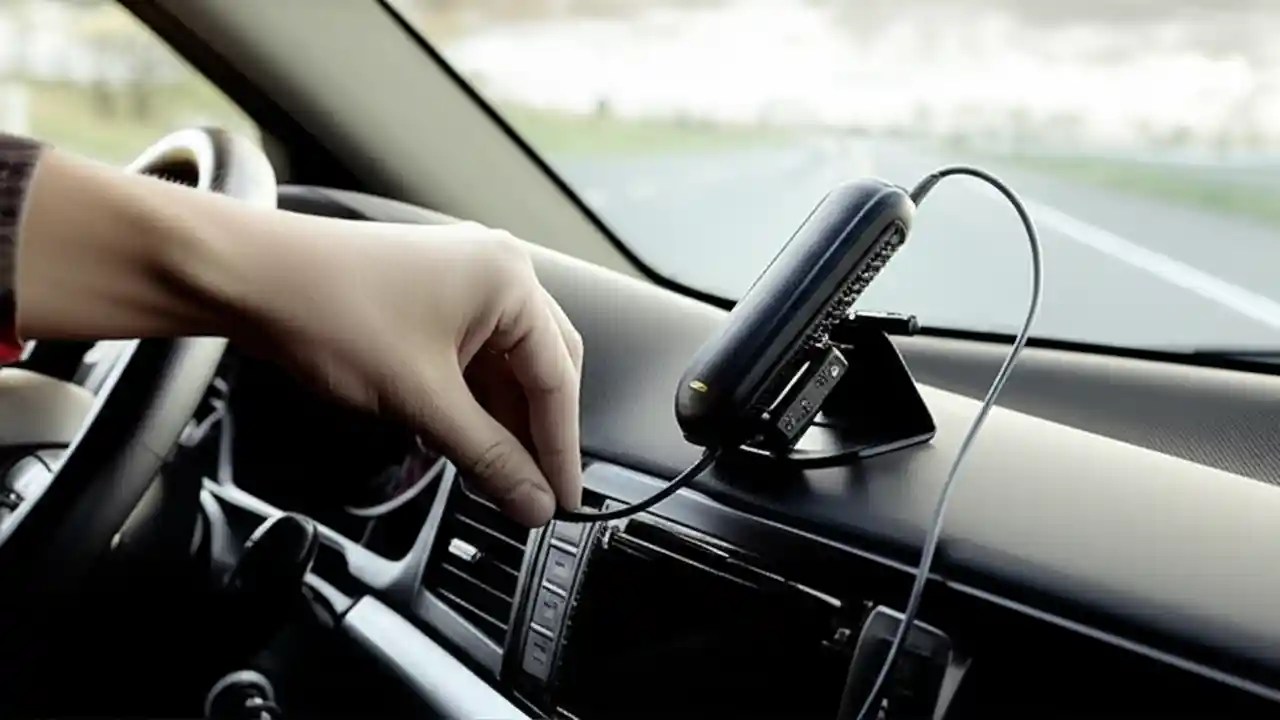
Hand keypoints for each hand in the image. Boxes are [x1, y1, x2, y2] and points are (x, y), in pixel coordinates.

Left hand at [240, 219, 583, 526]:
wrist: (247, 277)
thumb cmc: (329, 311)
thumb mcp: (422, 400)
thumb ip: (489, 456)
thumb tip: (532, 501)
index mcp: (509, 280)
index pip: (557, 379)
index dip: (561, 449)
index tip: (562, 500)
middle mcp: (494, 270)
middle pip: (541, 368)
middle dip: (538, 433)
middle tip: (537, 492)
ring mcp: (460, 279)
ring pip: (504, 365)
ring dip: (502, 420)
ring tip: (498, 475)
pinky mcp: (427, 295)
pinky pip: (471, 355)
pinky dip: (471, 400)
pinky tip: (465, 438)